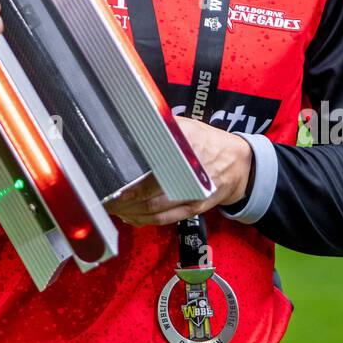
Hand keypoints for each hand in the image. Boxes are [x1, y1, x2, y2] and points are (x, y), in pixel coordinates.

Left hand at [105, 118, 251, 226]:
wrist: (238, 165)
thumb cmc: (208, 142)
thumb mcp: (187, 127)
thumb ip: (163, 127)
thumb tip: (133, 121)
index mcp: (186, 152)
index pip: (152, 166)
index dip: (131, 178)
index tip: (111, 179)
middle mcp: (188, 177)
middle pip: (150, 193)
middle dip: (124, 198)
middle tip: (103, 196)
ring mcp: (191, 197)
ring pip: (155, 210)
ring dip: (130, 211)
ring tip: (111, 206)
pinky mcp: (192, 211)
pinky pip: (164, 220)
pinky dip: (144, 220)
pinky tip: (129, 216)